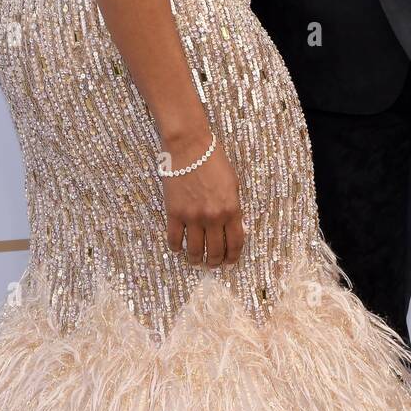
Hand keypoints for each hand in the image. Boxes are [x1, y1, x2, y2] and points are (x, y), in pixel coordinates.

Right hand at [160, 127, 245, 268]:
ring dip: (196, 260)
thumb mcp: (233, 183)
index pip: (235, 243)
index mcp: (231, 209)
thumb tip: (235, 228)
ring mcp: (193, 217)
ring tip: (196, 260)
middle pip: (215, 251)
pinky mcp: (175, 214)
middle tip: (213, 264)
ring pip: (195, 251)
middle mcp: (213, 217)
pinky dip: (177, 248)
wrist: (189, 146)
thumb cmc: (213, 160)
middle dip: (215, 262)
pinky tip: (179, 248)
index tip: (230, 262)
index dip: (233, 256)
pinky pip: (175, 240)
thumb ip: (234, 208)